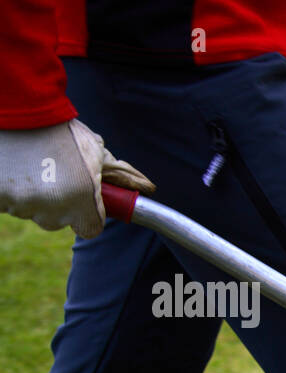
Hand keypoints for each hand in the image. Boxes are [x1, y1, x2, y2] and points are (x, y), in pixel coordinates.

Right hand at [0, 118, 153, 238]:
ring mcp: (20, 204)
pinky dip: (10, 191)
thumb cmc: (60, 129)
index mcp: (80, 200)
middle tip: (53, 173)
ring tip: (32, 165)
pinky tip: (15, 167)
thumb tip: (148, 187)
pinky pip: (7, 203)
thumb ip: (120, 175)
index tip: (83, 201)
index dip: (88, 215)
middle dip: (58, 203)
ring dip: (32, 196)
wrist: (18, 107)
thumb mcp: (95, 151)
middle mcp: (50, 208)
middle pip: (57, 221)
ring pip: (30, 211)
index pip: (89, 229)